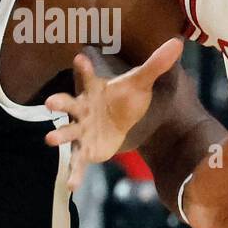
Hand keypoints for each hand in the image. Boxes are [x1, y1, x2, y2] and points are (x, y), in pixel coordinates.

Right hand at [44, 38, 183, 189]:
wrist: (125, 123)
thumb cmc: (126, 98)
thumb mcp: (141, 82)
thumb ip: (156, 64)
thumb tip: (177, 41)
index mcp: (95, 90)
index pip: (88, 77)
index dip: (84, 68)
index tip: (80, 57)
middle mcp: (83, 109)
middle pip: (69, 104)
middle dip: (59, 103)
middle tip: (50, 102)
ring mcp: (82, 130)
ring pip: (68, 132)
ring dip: (59, 135)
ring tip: (50, 139)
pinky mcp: (86, 150)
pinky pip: (78, 162)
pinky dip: (74, 173)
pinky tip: (70, 186)